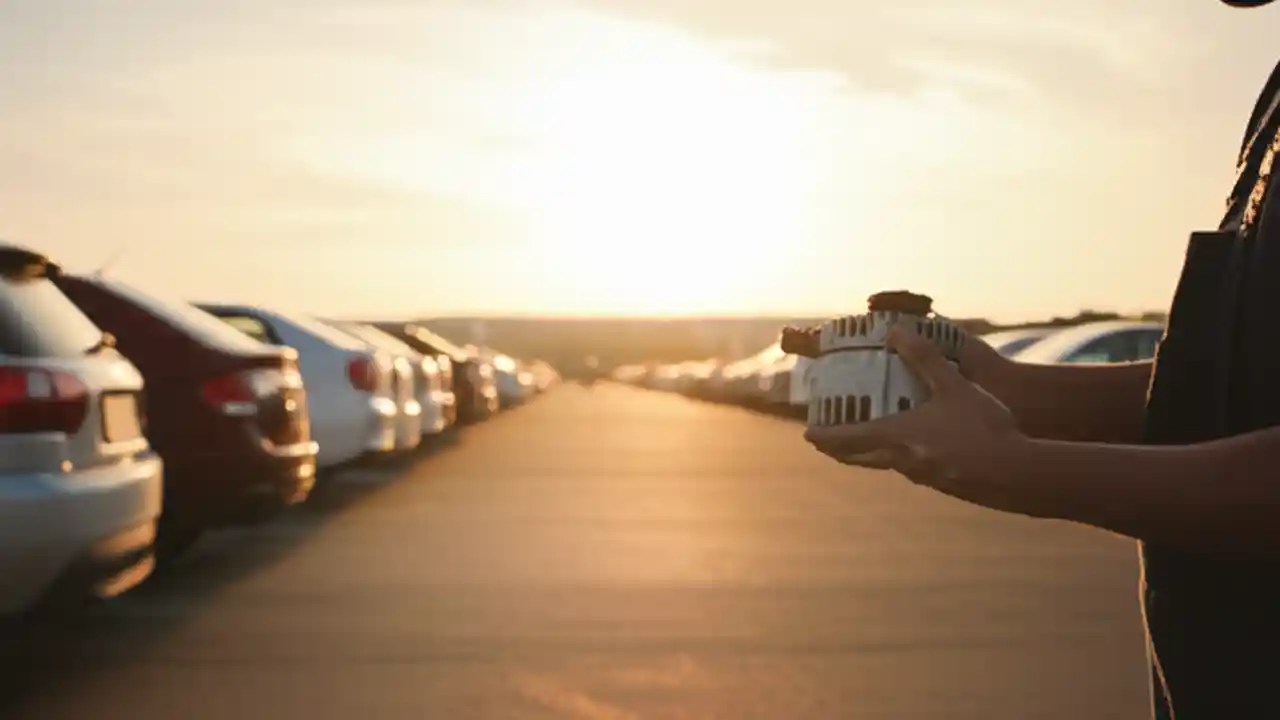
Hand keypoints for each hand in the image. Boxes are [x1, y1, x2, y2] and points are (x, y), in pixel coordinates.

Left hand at [805, 323, 1040, 516]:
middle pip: (859, 457)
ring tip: (867, 440)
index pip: (846, 439)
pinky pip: (912, 469)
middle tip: (825, 442)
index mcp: (897, 436)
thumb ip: (924, 359)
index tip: (807, 434)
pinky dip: (900, 459)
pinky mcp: (944, 484)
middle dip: (839, 449)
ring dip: (869, 454)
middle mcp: (902, 460)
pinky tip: (917, 450)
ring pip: (885, 464)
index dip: (824, 436)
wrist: (1016, 473)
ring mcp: (923, 476)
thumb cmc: (983, 427)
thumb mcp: (953, 386)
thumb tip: (895, 331)